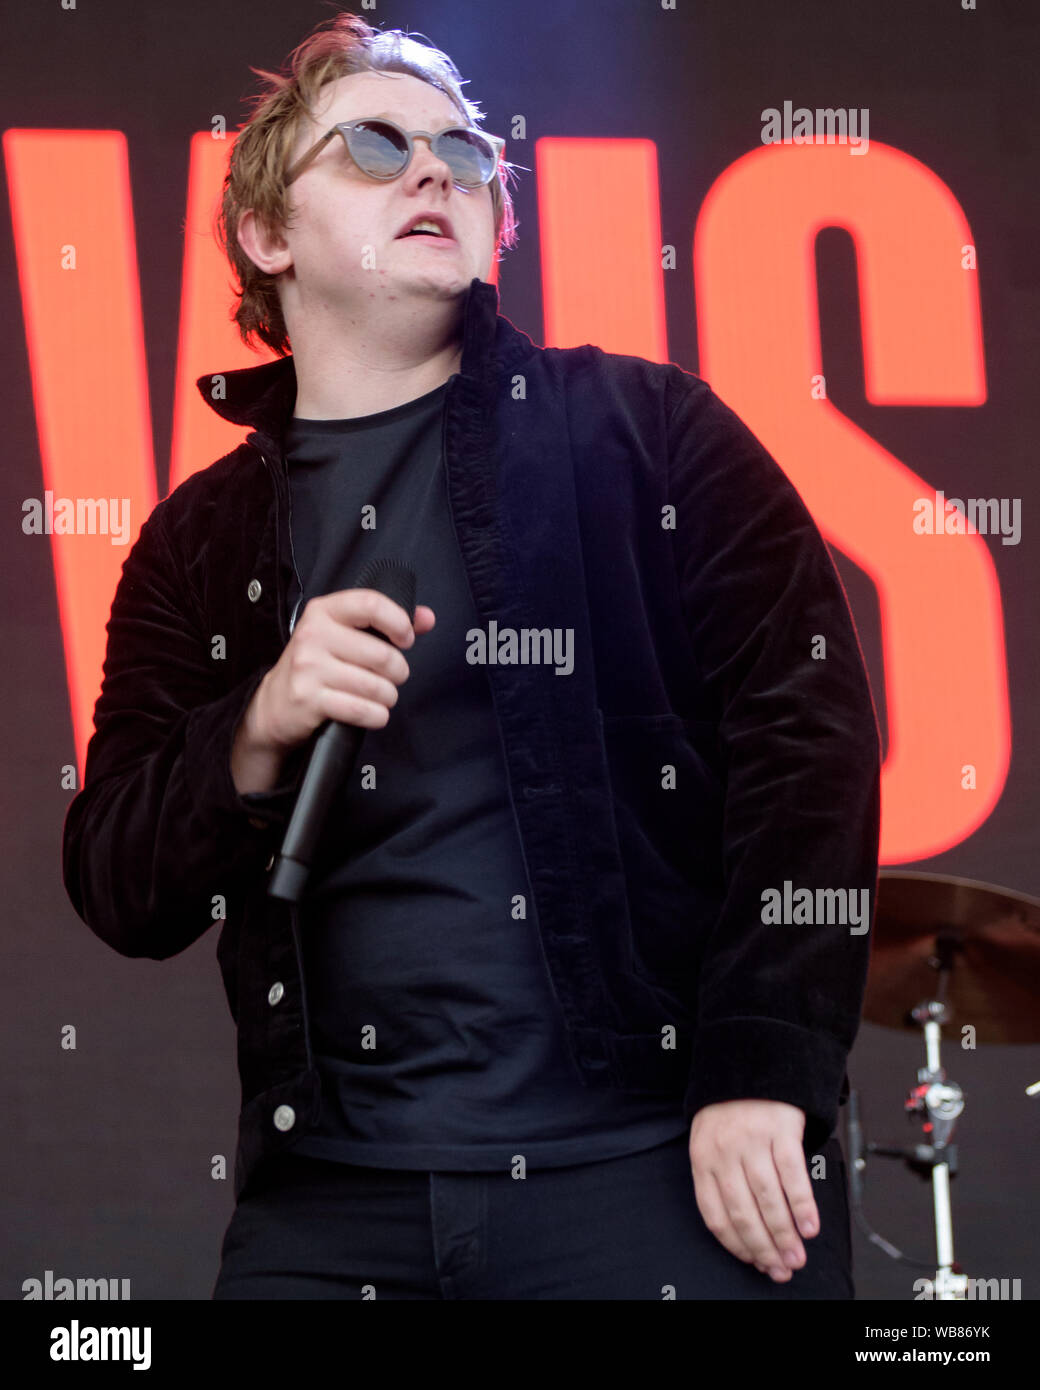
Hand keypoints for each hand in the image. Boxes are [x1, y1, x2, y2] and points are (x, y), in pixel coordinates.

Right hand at [256, 589, 435, 750]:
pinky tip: (373, 713)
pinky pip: (362, 709)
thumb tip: (427, 617)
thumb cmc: (318, 665)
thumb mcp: (344, 635)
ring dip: (388, 697)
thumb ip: (387, 624)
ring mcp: (309, 667)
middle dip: (398, 672)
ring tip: (381, 697)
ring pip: (376, 686)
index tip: (406, 639)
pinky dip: (376, 716)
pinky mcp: (309, 698)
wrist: (274, 704)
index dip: (399, 622)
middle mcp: (313, 635)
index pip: (371, 604)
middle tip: (392, 678)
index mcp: (324, 611)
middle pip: (382, 654)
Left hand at [688, 1099, 818, 1282]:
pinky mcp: (779, 1129)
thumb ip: (720, 1177)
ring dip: (785, 1235)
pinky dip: (802, 1206)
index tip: (754, 1262)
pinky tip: (809, 1227)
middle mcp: (724, 1152)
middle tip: (781, 1269)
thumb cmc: (730, 1107)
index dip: (736, 1245)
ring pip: (768, 1200)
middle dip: (764, 1249)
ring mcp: (752, 1140)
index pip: (715, 1215)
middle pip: (743, 1213)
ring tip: (796, 1257)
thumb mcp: (710, 1138)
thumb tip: (745, 1228)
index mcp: (702, 1158)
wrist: (750, 1060)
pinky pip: (792, 1176)